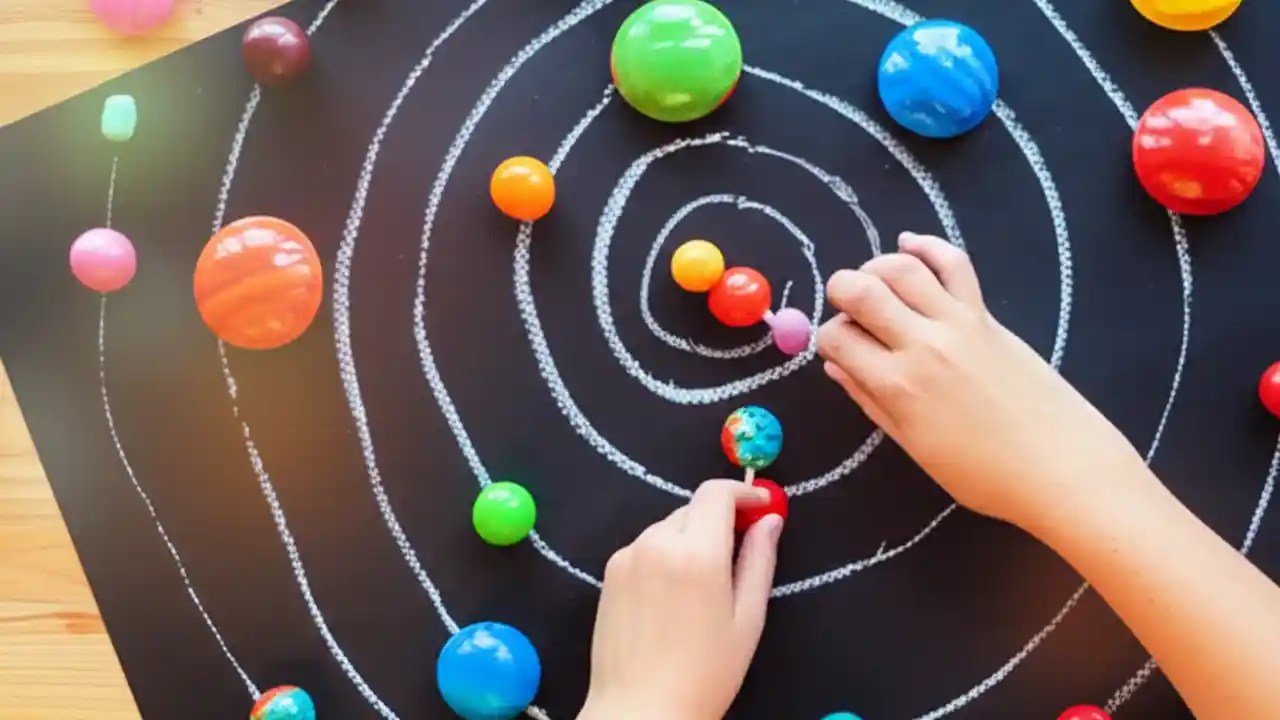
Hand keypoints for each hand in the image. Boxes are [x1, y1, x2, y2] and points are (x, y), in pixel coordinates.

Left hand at [578, 480, 783, 719]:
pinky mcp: (609, 572)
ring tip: (702, 586)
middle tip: (737, 552)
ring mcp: (628, 556)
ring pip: (667, 527)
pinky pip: (645, 548)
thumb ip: (759, 560)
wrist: (640, 710)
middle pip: (692, 508)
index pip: (716, 493)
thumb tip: (770, 519)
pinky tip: (672, 597)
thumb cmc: (705, 673)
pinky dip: (664, 556)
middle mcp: (657, 543)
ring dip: (690, 538)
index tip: (760, 504)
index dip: (742, 492)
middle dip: (718, 520)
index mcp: (697, 552)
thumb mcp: (747, 619)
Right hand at [816, 232, 1145, 530]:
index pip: (838, 339)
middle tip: (845, 307)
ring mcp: (958, 324)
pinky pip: (954, 265)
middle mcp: (922, 345)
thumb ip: (872, 401)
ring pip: (903, 268)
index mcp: (897, 386)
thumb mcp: (915, 445)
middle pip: (861, 291)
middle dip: (840, 291)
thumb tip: (837, 368)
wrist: (1062, 467)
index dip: (827, 340)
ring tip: (872, 281)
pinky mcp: (987, 315)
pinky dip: (927, 246)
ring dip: (876, 267)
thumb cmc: (984, 474)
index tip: (839, 351)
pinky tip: (908, 244)